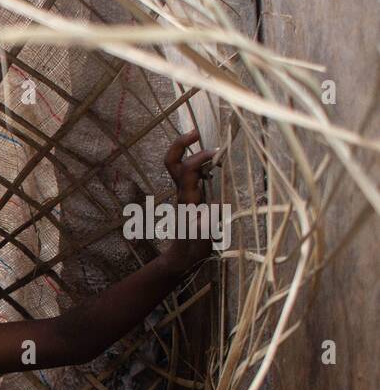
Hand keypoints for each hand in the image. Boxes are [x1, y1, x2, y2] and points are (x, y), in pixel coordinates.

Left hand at [161, 131, 217, 273]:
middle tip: (198, 132)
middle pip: (172, 161)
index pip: (187, 170)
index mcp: (187, 198)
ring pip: (179, 164)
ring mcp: (185, 192)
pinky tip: (216, 162)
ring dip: (190, 150)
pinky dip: (201, 162)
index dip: (199, 158)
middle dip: (181, 144)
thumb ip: (206, 222)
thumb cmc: (193, 246)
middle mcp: (184, 191)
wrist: (183, 256)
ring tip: (211, 143)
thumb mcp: (202, 235)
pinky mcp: (190, 195)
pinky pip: (190, 173)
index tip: (217, 152)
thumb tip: (210, 207)